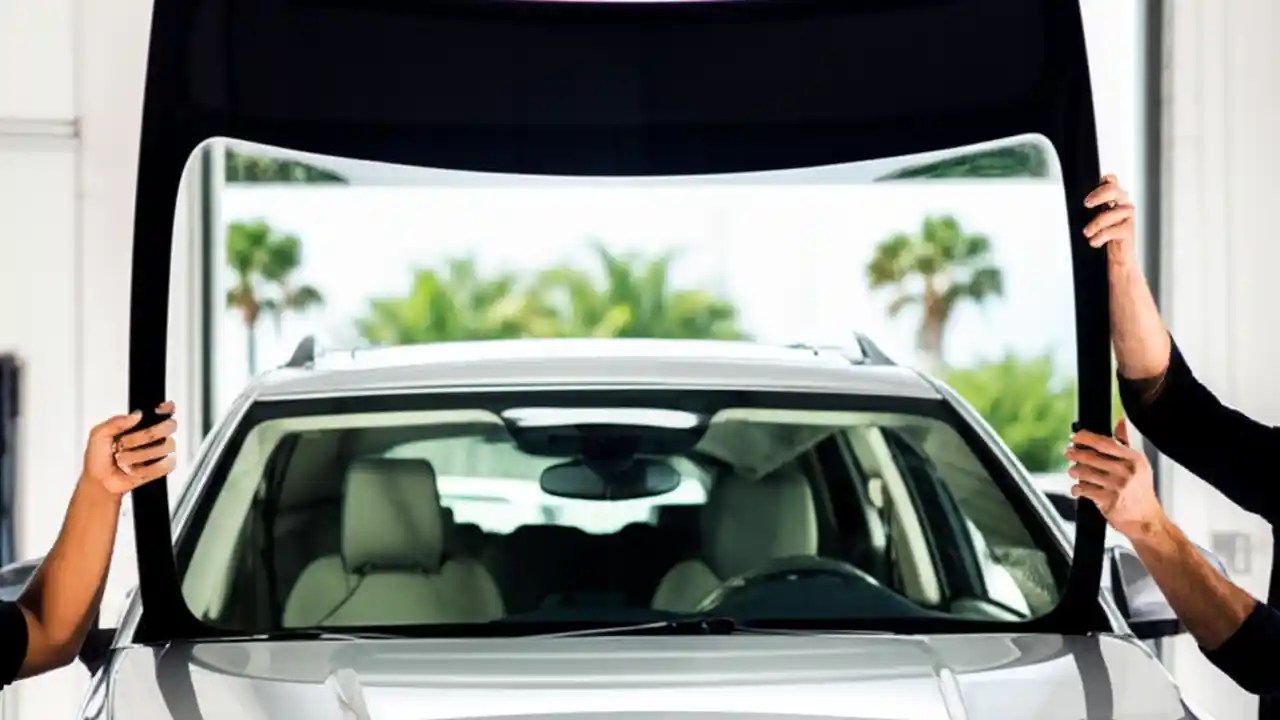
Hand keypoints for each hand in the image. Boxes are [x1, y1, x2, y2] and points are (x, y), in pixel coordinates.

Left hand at [82, 402, 177, 495]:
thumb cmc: (98, 459)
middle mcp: (152, 436)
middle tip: (126, 442)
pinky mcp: (162, 467)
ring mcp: (158, 452)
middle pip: (168, 427)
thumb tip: (136, 415)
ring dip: (140, 455)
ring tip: (125, 459)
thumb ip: (115, 421)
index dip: (166, 409)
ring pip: (165, 447)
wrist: (100, 481)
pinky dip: (147, 469)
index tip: (160, 411)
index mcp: (139, 424)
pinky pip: (166, 465)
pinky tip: (135, 469)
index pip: (163, 411)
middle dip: (146, 435)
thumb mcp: (98, 434)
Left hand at [1065, 419, 1165, 537]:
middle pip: (1091, 457)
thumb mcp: (1139, 465)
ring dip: (1075, 471)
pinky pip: (1084, 489)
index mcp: (1133, 459)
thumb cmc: (1141, 492)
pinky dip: (1077, 488)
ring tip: (1073, 470)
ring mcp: (1117, 486)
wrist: (1147, 520)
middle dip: (1075, 453)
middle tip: (1068, 452)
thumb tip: (1121, 422)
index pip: (1105, 443)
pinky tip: (1077, 488)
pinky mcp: (1108, 501)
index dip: (1086, 438)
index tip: (1075, 436)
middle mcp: (1126, 471)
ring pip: (1085, 473)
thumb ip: (1126, 443)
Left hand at [1083, 174, 1135, 265]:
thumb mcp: (1091, 219)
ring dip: (1096, 223)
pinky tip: (1094, 242)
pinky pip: (1113, 230)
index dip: (1101, 183)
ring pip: (1112, 213)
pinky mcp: (1128, 230)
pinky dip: (1100, 236)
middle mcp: (1122, 204)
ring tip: (1087, 232)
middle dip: (1099, 195)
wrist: (1115, 258)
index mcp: (1112, 198)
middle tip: (1087, 204)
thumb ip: (1088, 208)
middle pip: (1114, 190)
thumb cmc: (1102, 237)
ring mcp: (1127, 216)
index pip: (1110, 181)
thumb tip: (1070, 203)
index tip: (1087, 195)